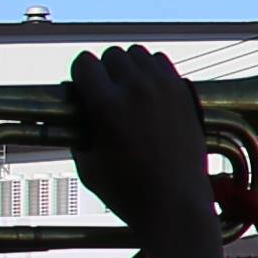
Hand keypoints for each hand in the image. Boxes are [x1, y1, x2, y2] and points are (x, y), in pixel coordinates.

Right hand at [61, 50, 221, 250]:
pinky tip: (148, 90)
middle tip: (104, 93)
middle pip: (112, 54)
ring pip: (138, 54)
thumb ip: (77, 128)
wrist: (176, 203)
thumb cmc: (127, 191)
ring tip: (126, 90)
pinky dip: (152, 70)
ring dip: (128, 67)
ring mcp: (165, 89)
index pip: (84, 62)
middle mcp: (137, 90)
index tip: (82, 90)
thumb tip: (73, 107)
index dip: (80, 76)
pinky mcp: (184, 94)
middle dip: (104, 70)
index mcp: (107, 105)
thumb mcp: (86, 163)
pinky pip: (162, 63)